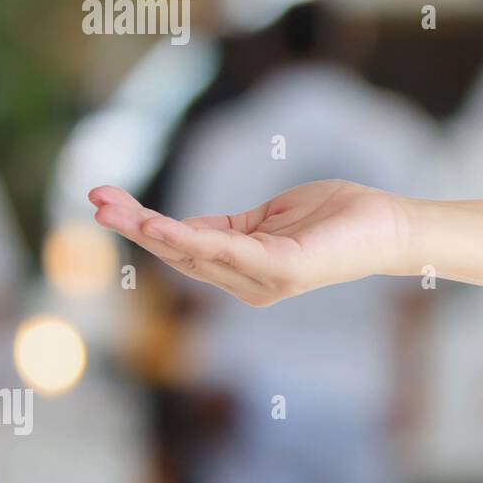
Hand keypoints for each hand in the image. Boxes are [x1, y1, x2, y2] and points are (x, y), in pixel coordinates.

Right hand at [89, 180, 410, 305]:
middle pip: (178, 253)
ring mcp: (263, 280)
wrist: (389, 224)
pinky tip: (157, 223)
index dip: (145, 225)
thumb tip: (185, 225)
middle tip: (94, 199)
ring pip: (194, 253)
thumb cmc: (336, 217)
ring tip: (112, 210)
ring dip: (150, 230)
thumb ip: (229, 226)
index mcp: (244, 269)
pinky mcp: (281, 270)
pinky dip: (188, 236)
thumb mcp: (270, 217)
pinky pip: (225, 250)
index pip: (185, 247)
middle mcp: (248, 283)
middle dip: (133, 226)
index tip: (106, 199)